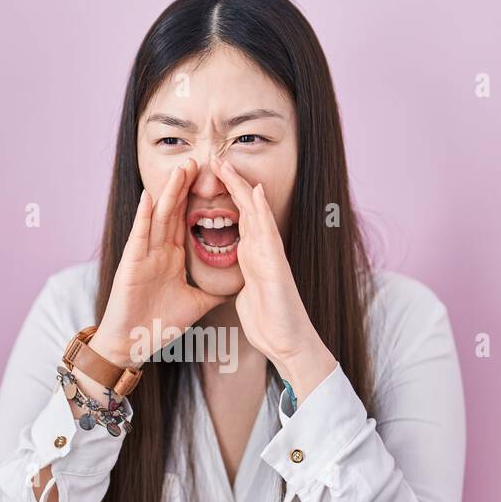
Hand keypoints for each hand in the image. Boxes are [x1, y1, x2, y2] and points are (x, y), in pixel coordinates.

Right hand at [90, 158, 230, 367]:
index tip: (209, 182)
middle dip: (184, 188)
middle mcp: (158, 252)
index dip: (195, 202)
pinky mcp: (132, 264)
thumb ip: (212, 293)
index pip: (185, 223)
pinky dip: (144, 217)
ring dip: (168, 194)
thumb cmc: (158, 325)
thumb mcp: (195, 305)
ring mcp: (144, 256)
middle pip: (173, 213)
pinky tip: (149, 198)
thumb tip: (235, 288)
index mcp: (172, 259)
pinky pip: (139, 236)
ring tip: (179, 170)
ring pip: (159, 218)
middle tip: (195, 162)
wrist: (132, 344)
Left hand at [209, 150, 336, 399]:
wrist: (288, 343)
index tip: (212, 178)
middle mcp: (262, 251)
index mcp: (253, 257)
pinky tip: (255, 192)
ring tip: (227, 163)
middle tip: (216, 157)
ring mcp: (270, 256)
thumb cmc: (271, 323)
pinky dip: (261, 212)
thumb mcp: (249, 297)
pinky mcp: (275, 266)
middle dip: (232, 183)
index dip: (227, 198)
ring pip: (255, 214)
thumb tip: (241, 278)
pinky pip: (266, 234)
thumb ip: (245, 281)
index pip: (238, 220)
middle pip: (245, 209)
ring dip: (242, 187)